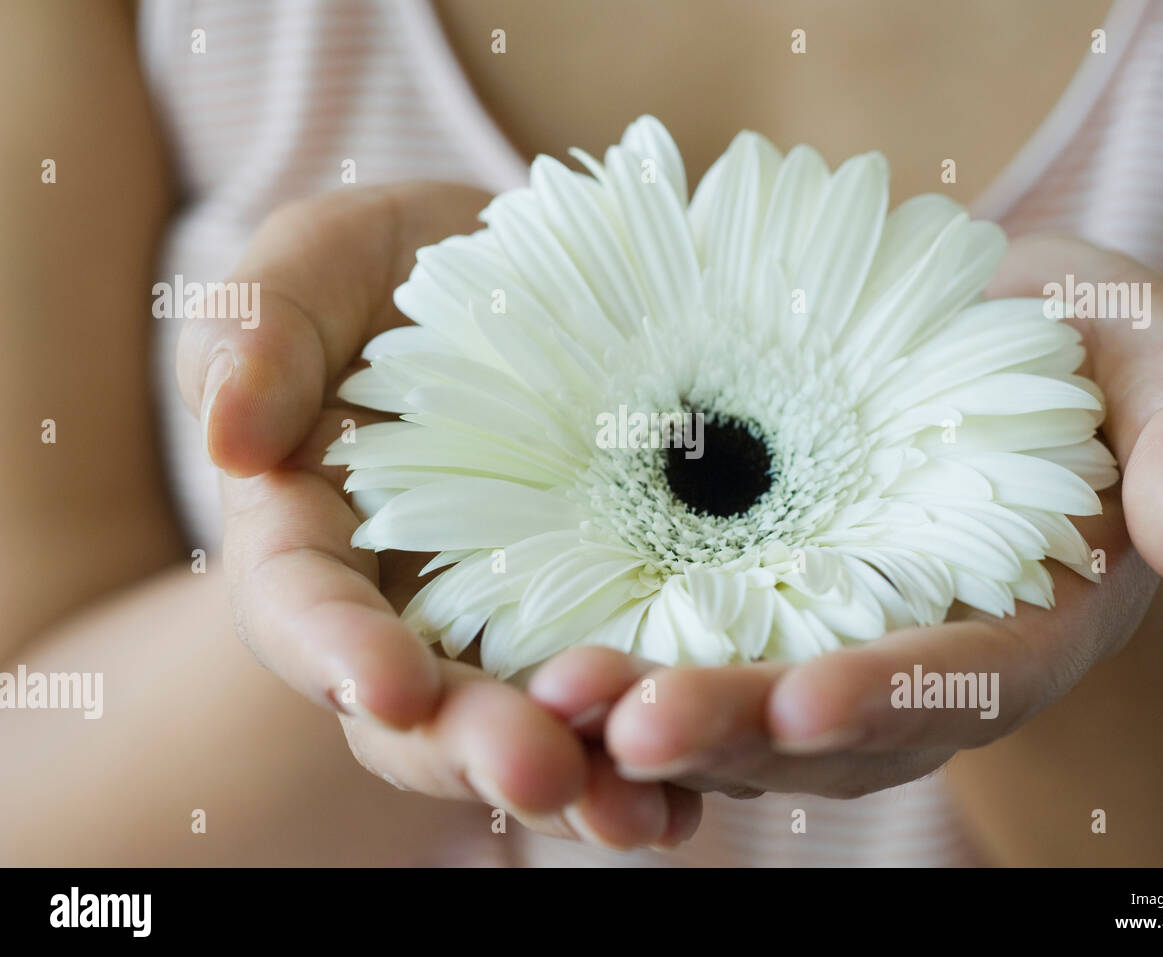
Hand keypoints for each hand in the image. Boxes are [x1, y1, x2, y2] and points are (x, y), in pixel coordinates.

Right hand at [177, 183, 701, 848]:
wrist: (543, 265)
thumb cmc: (410, 263)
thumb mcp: (328, 259)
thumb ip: (259, 329)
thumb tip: (230, 438)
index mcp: (317, 532)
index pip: (304, 605)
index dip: (335, 651)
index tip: (384, 688)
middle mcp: (406, 603)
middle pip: (421, 705)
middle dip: (474, 747)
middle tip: (544, 776)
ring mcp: (510, 621)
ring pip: (524, 725)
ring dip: (576, 780)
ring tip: (640, 813)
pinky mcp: (605, 617)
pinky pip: (618, 700)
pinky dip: (653, 756)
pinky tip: (696, 793)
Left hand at [527, 234, 1162, 798]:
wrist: (970, 336)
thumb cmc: (1073, 342)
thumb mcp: (1153, 351)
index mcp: (1025, 618)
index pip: (965, 680)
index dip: (894, 698)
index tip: (808, 700)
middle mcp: (920, 659)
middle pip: (830, 727)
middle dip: (735, 730)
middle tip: (628, 722)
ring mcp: (834, 644)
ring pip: (747, 719)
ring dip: (652, 722)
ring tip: (554, 704)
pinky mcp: (760, 611)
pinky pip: (696, 661)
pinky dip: (625, 677)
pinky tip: (537, 665)